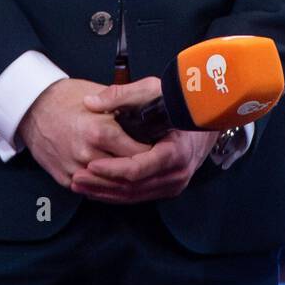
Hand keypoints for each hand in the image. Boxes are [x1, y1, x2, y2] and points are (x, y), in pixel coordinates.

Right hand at [16, 78, 152, 187]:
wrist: (31, 107)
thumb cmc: (64, 97)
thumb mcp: (97, 95)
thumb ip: (123, 108)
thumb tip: (149, 114)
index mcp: (100, 131)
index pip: (139, 153)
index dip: (155, 153)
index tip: (163, 150)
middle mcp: (88, 154)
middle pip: (127, 173)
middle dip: (143, 171)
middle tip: (157, 167)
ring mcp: (75, 169)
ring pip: (110, 186)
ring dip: (125, 182)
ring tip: (139, 174)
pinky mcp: (65, 178)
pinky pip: (92, 190)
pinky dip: (105, 185)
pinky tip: (116, 179)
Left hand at [70, 77, 219, 202]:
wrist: (208, 118)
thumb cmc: (180, 101)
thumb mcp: (153, 89)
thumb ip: (121, 95)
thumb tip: (90, 102)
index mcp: (176, 152)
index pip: (138, 169)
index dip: (112, 169)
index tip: (90, 163)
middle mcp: (177, 174)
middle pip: (133, 187)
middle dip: (102, 184)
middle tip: (76, 178)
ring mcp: (174, 183)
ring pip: (134, 195)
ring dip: (105, 192)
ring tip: (79, 185)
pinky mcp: (169, 186)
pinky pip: (139, 195)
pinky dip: (116, 193)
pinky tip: (97, 189)